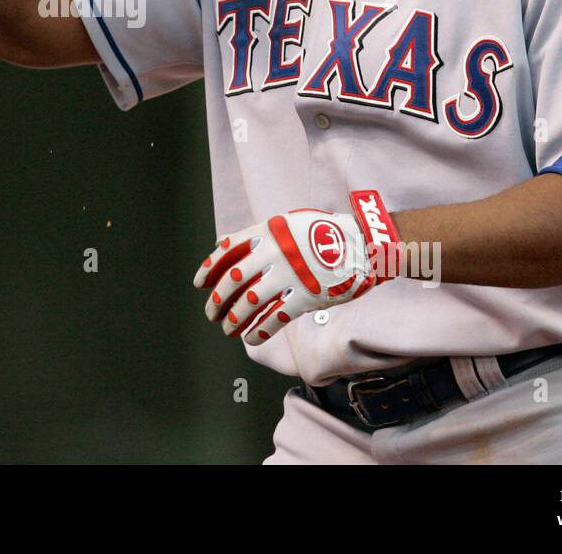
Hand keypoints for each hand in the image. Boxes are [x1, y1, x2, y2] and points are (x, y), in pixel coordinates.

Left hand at [193, 190, 401, 345]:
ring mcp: (289, 275)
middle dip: (217, 300)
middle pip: (233, 280)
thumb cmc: (322, 233)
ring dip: (234, 318)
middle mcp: (274, 252)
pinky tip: (250, 337)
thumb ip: (257, 236)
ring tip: (227, 328)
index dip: (209, 268)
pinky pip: (275, 318)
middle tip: (211, 312)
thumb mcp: (287, 224)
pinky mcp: (305, 296)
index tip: (200, 284)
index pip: (227, 250)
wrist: (362, 245)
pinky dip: (259, 330)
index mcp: (267, 232)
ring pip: (250, 302)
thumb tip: (223, 245)